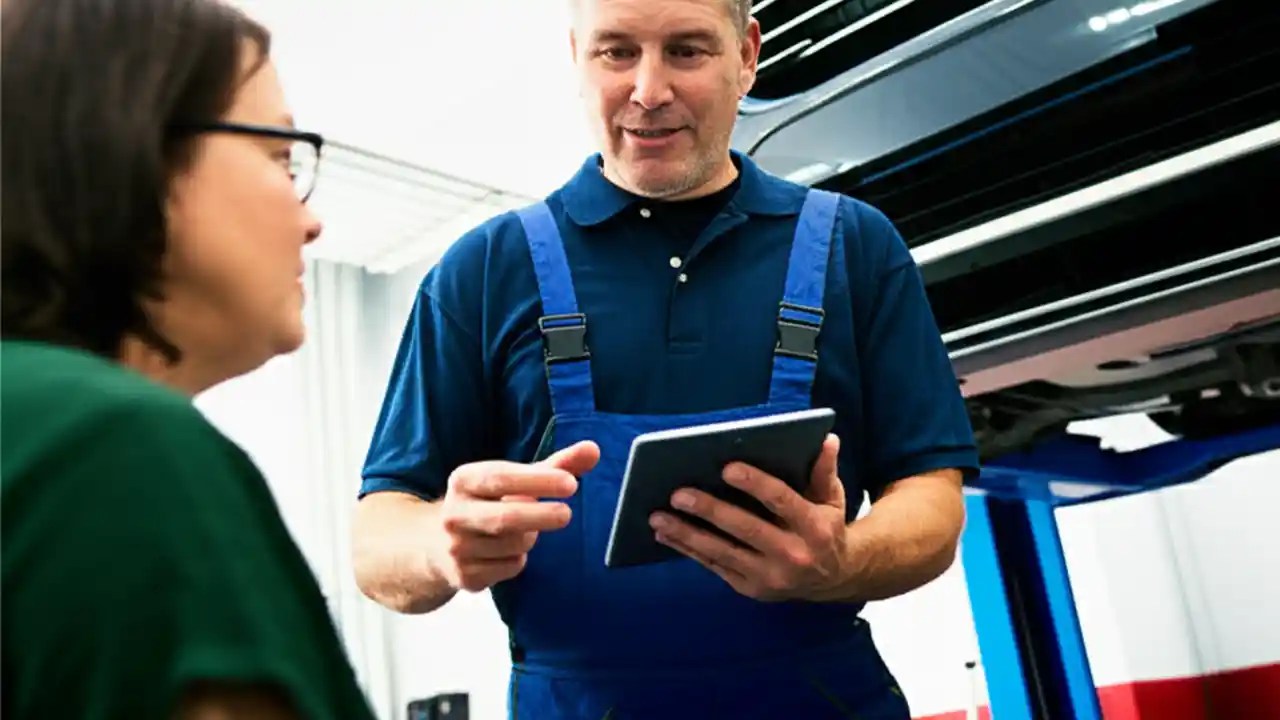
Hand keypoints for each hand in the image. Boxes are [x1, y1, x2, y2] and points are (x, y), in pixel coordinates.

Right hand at [431, 441, 599, 592]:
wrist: (437, 543)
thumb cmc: (488, 502)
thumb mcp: (515, 479)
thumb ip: (555, 465)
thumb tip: (593, 450)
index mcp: (463, 480)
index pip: (501, 478)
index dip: (538, 481)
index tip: (570, 483)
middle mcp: (454, 513)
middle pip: (505, 517)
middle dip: (541, 515)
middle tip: (566, 513)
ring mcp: (456, 547)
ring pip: (513, 545)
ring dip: (531, 537)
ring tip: (525, 528)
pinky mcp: (465, 576)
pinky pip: (510, 567)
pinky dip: (520, 559)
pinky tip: (509, 551)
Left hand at [650, 434, 850, 601]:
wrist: (834, 580)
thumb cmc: (826, 528)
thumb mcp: (832, 499)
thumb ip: (824, 470)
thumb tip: (826, 439)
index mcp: (815, 528)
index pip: (782, 501)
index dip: (755, 484)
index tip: (726, 468)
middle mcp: (793, 555)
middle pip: (746, 529)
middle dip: (710, 511)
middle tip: (678, 493)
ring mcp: (770, 576)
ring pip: (723, 552)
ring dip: (687, 534)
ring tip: (658, 517)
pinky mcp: (751, 589)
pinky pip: (714, 566)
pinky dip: (688, 550)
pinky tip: (665, 534)